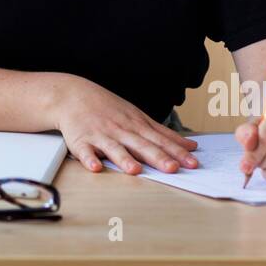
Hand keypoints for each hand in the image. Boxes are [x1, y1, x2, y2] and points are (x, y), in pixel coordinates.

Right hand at [52, 76, 198, 173]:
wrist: (73, 95)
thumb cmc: (109, 108)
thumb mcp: (138, 116)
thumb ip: (163, 134)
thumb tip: (190, 146)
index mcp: (136, 125)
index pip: (160, 140)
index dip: (177, 152)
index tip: (192, 163)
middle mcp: (121, 130)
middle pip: (141, 145)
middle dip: (157, 157)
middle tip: (172, 168)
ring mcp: (101, 135)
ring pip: (114, 148)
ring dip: (124, 159)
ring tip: (135, 170)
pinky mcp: (81, 141)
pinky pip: (85, 152)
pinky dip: (89, 159)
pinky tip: (95, 167)